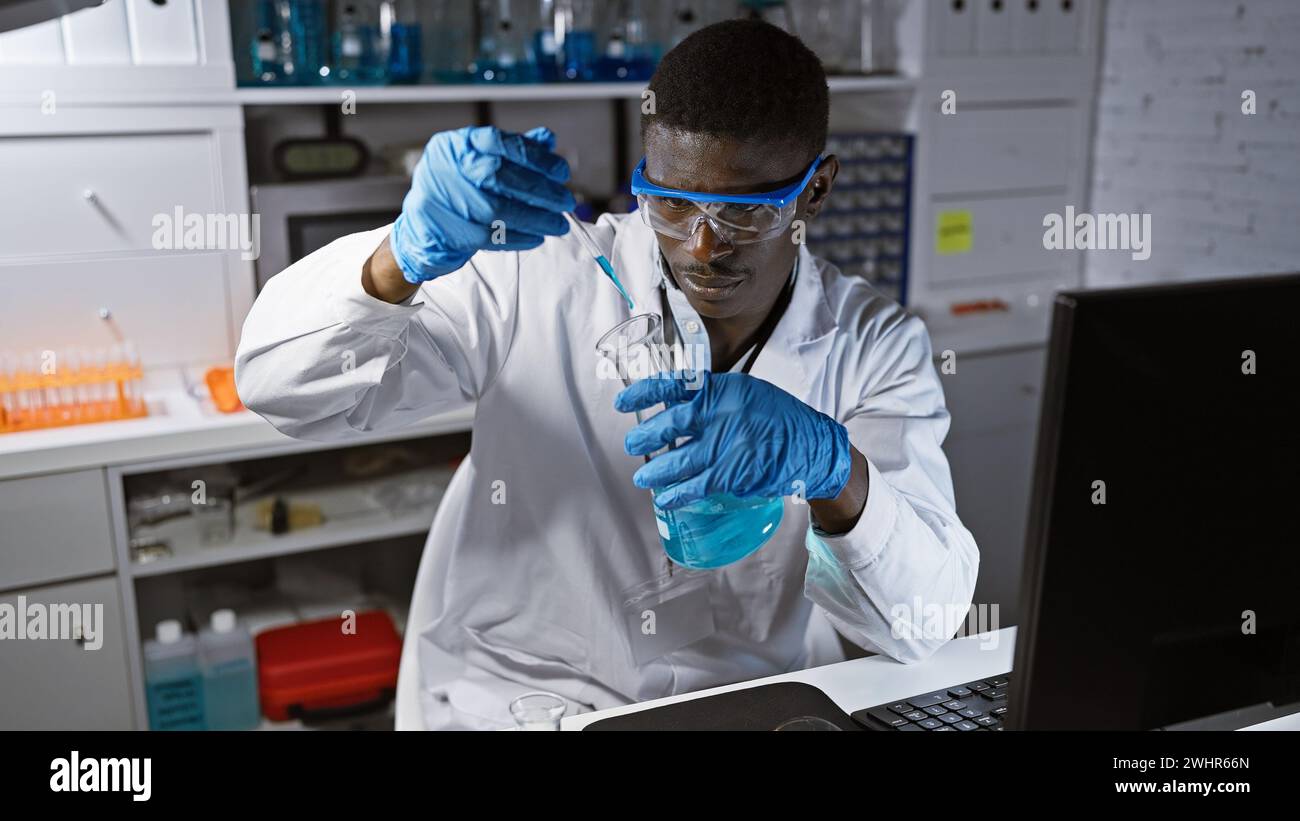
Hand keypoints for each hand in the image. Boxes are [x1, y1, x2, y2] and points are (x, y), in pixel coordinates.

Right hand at [390, 125, 576, 283]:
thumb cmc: (458, 191)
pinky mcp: (447, 230)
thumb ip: (513, 151)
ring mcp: (442, 199)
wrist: (421, 228)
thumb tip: (548, 139)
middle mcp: (445, 167)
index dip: (535, 156)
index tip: (562, 172)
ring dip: (534, 219)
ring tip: (558, 224)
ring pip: (497, 210)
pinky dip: (518, 238)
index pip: (500, 142)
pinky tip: (537, 237)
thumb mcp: (480, 163)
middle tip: (566, 202)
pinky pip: (490, 235)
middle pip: (499, 176)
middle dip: (540, 190)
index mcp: (456, 144)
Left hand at [615, 371, 852, 509]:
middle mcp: (722, 414)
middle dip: (645, 436)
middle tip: (632, 444)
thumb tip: (675, 407)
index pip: (675, 385)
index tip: (623, 402)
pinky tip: (663, 497)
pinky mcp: (732, 473)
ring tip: (643, 476)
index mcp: (723, 389)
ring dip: (656, 470)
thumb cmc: (779, 419)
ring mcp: (727, 445)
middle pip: (671, 424)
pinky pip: (696, 485)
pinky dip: (676, 493)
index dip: (644, 394)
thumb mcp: (747, 394)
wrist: (811, 447)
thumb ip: (713, 398)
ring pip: (679, 460)